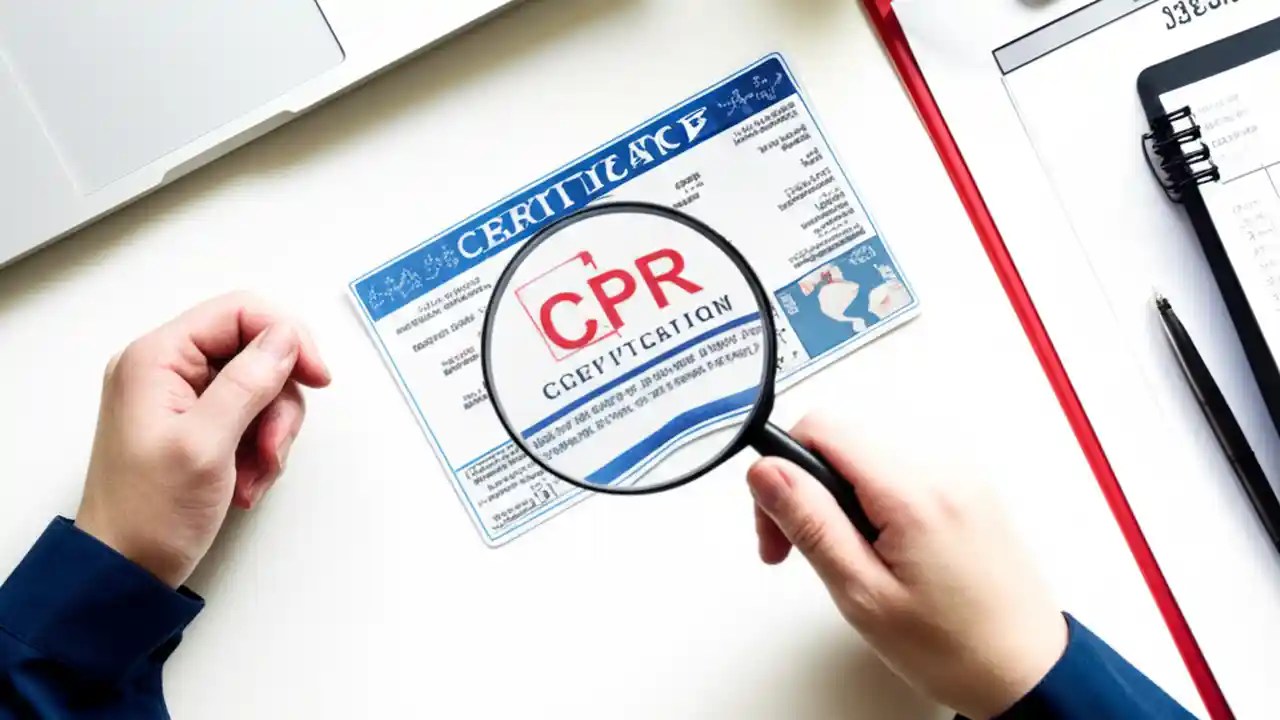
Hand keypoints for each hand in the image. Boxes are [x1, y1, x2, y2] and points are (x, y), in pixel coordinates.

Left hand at [75, 293, 331, 588]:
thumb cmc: (148, 514)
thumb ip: (248, 382)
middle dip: (278, 401)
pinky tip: (245, 481)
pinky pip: (250, 418)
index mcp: (156, 359)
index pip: (239, 313)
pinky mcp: (196, 425)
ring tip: (255, 472)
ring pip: (260, 388)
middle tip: (273, 444)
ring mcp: (181, 398)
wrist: (125, 572)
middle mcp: (166, 370)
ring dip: (272, 433)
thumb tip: (285, 337)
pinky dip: (260, 450)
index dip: (287, 337)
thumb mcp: (205, 443)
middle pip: (256, 352)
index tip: (317, 375)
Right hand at [746, 415, 1066, 718]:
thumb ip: (810, 523)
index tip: (775, 519)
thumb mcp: (862, 594)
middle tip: (798, 550)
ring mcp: (961, 475)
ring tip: (847, 557)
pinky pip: (900, 471)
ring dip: (840, 496)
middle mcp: (943, 468)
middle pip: (842, 441)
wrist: (1026, 670)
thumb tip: (767, 471)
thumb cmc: (954, 648)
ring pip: (867, 456)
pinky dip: (875, 499)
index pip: (821, 429)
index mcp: (913, 492)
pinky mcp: (968, 488)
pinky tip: (880, 548)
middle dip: (807, 488)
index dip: (782, 468)